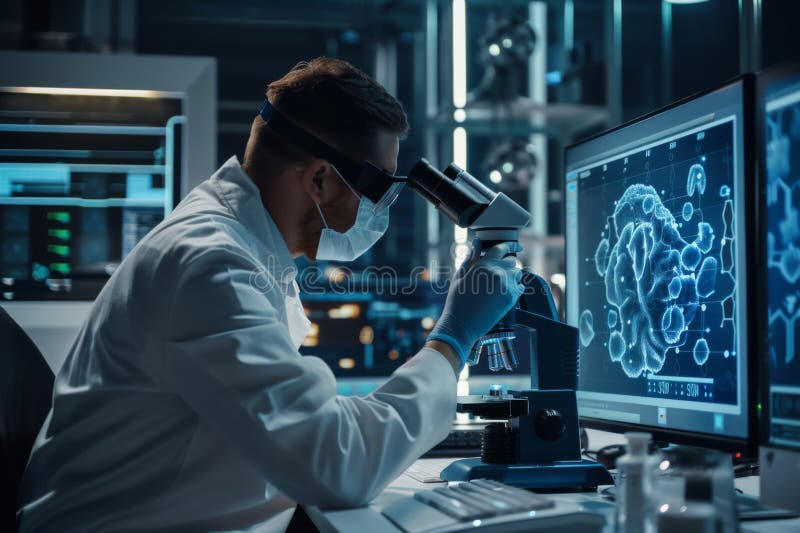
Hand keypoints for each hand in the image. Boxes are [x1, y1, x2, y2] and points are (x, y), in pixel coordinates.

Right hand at [427, 242, 523, 368]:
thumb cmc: (457, 301)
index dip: (511, 245)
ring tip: (501, 285)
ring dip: (512, 276)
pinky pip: (521, 287)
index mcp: (483, 264)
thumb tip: (477, 242)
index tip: (517, 246)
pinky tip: (505, 293)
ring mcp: (506, 285)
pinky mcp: (511, 298)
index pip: (502, 248)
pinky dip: (516, 288)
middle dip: (508, 264)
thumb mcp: (460, 276)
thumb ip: (471, 258)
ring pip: (518, 273)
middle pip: (512, 261)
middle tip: (500, 273)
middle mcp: (497, 272)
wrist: (461, 324)